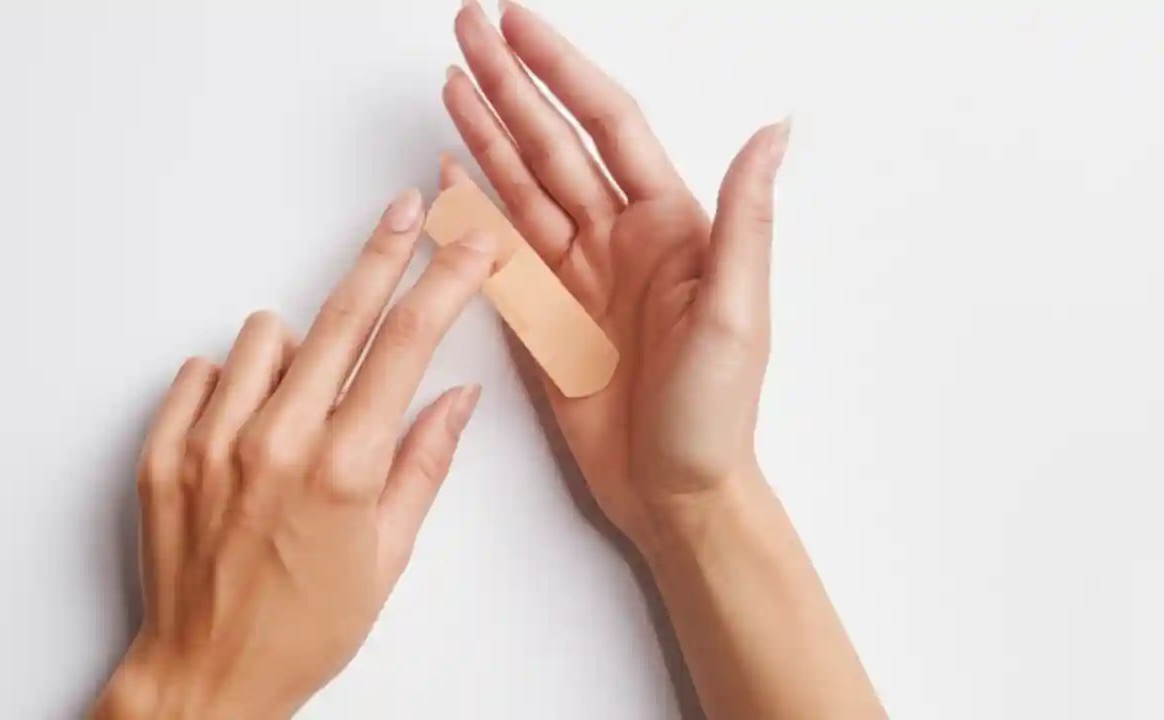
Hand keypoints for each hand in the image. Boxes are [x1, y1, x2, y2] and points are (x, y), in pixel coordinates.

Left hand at [93, 190, 496, 718]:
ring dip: (297, 345)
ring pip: (265, 334)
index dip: (446, 282)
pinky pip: (203, 372)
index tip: (469, 246)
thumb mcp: (389, 556)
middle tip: (404, 211)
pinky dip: (231, 383)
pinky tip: (248, 422)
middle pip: (342, 313)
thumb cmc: (304, 628)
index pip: (408, 344)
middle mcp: (275, 443)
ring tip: (303, 397)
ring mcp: (211, 443)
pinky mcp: (164, 451)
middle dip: (384, 251)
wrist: (206, 677)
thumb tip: (458, 396)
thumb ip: (425, 463)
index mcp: (344, 470)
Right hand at [443, 1, 788, 545]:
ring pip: (522, 187)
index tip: (518, 24)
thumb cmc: (717, 413)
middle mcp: (618, 239)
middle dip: (510, 83)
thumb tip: (774, 129)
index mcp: (668, 226)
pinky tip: (453, 169)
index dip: (560, 70)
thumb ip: (744, 219)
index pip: (606, 125)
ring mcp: (576, 276)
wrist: (676, 493)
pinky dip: (475, 208)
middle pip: (553, 143)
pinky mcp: (545, 318)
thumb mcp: (738, 313)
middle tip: (467, 26)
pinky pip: (502, 251)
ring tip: (451, 80)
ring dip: (486, 132)